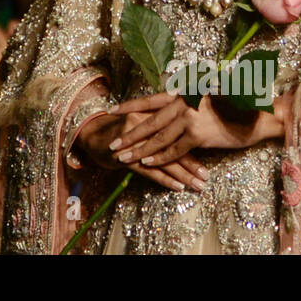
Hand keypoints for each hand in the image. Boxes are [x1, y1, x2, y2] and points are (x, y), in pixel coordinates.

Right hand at [76, 110, 208, 191]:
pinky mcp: (125, 157)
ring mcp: (135, 143)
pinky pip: (149, 171)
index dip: (194, 143)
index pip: (177, 130)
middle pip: (174, 146)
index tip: (211, 154)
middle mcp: (145, 126)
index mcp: (151, 114)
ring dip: (184, 174)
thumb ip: (160, 120)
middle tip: (208, 176)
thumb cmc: (118, 127)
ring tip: (199, 185)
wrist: (90, 131)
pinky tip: (178, 187)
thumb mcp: (141, 118)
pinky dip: (165, 179)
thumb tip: (185, 125)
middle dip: (192, 164)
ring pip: (164, 161)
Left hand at [109, 93, 263, 167]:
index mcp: (182, 93)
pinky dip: (160, 157)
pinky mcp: (199, 134)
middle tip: (113, 144)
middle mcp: (183, 103)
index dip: (129, 106)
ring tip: (124, 157)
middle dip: (129, 134)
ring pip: (158, 137)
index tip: (111, 110)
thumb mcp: (204, 99)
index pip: (149, 100)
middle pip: (149, 121)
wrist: (256, 115)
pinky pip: (174, 149)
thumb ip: (185, 104)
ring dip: (140, 149)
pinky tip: (148, 163)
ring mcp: (190, 118)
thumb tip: (167, 112)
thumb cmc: (232, 108)